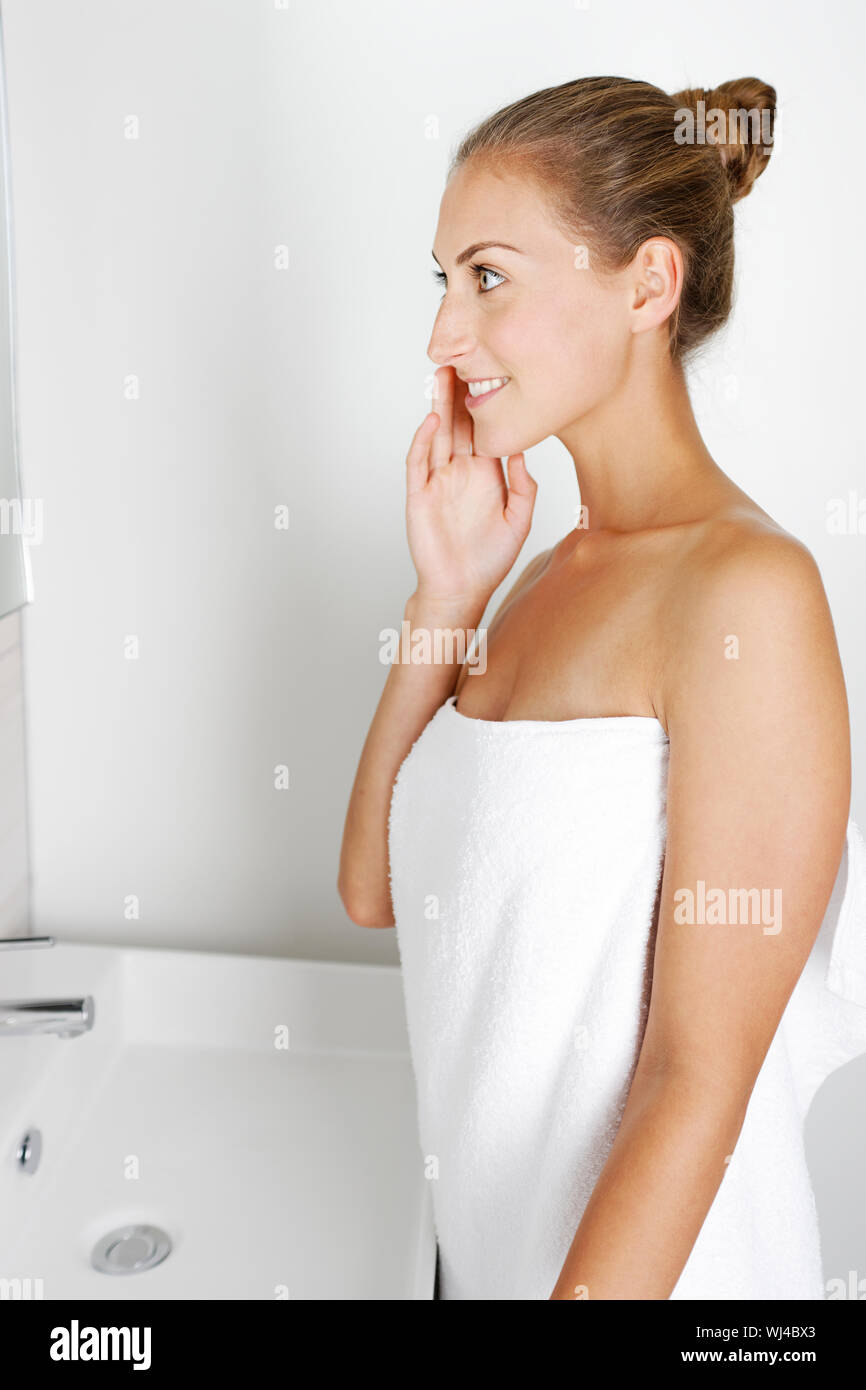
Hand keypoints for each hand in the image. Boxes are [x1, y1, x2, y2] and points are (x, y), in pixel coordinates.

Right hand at [405, 366, 536, 609]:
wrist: (461, 589)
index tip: (496, 371)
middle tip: (464, 356)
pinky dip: (424, 439)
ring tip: (443, 373)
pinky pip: (419, 461)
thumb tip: (523, 450)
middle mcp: (460, 471)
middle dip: (460, 391)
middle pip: (459, 422)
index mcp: (485, 474)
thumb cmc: (490, 559)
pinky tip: (434, 420)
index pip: (484, 429)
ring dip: (439, 404)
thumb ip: (524, 486)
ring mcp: (437, 480)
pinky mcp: (419, 494)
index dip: (486, 403)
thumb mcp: (519, 520)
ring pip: (437, 433)